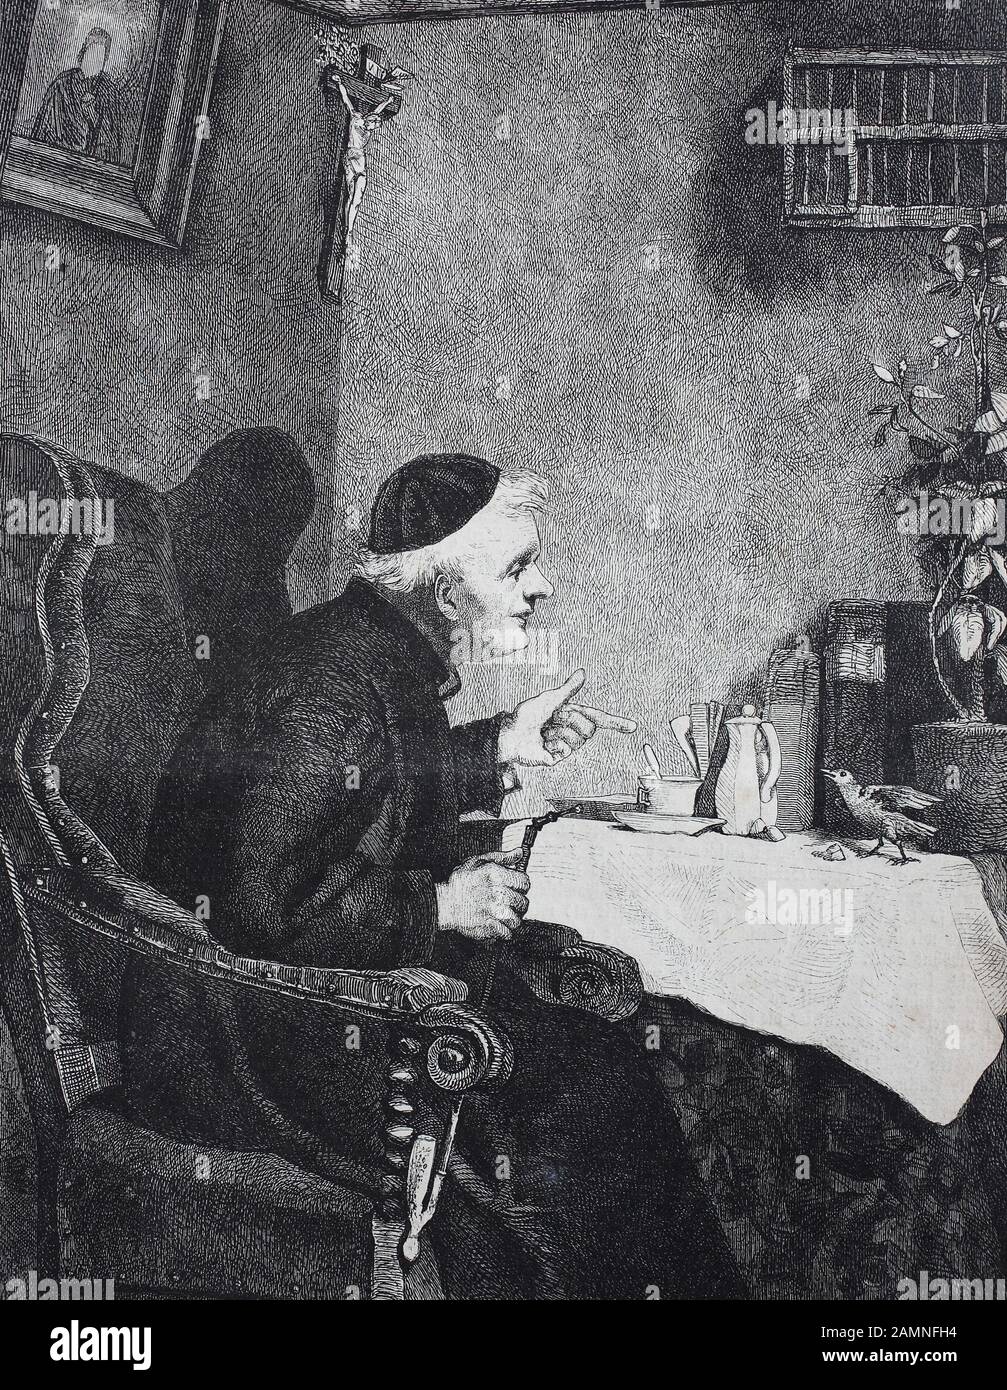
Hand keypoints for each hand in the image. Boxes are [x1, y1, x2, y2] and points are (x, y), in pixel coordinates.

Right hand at [435, 849, 530, 941]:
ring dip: (512, 918)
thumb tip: (519, 853)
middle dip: (516, 902)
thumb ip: (502, 857)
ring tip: (502, 914)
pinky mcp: (489, 928)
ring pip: (517, 920)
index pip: (524, 883)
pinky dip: (504, 931)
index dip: (520, 885)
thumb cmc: (460, 883)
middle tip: (506, 902)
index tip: (513, 887)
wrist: (444, 903)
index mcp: (497, 876)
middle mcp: (498, 894)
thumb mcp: (478, 861)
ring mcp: (494, 913)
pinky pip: (508, 933)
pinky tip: (496, 924)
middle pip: (523, 902)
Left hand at [497, 668, 636, 767]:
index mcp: (570, 714)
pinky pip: (567, 752)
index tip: (633, 727)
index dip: (616, 723)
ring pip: (579, 740)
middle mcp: (570, 730)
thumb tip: (582, 673)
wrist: (510, 734)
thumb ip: (569, 688)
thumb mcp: (550, 698)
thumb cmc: (526, 714)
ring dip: (561, 732)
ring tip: (545, 732)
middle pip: (590, 728)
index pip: (598, 718)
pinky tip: (543, 744)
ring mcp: (564, 745)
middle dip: (573, 721)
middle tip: (553, 720)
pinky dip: (554, 745)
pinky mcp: (557, 758)